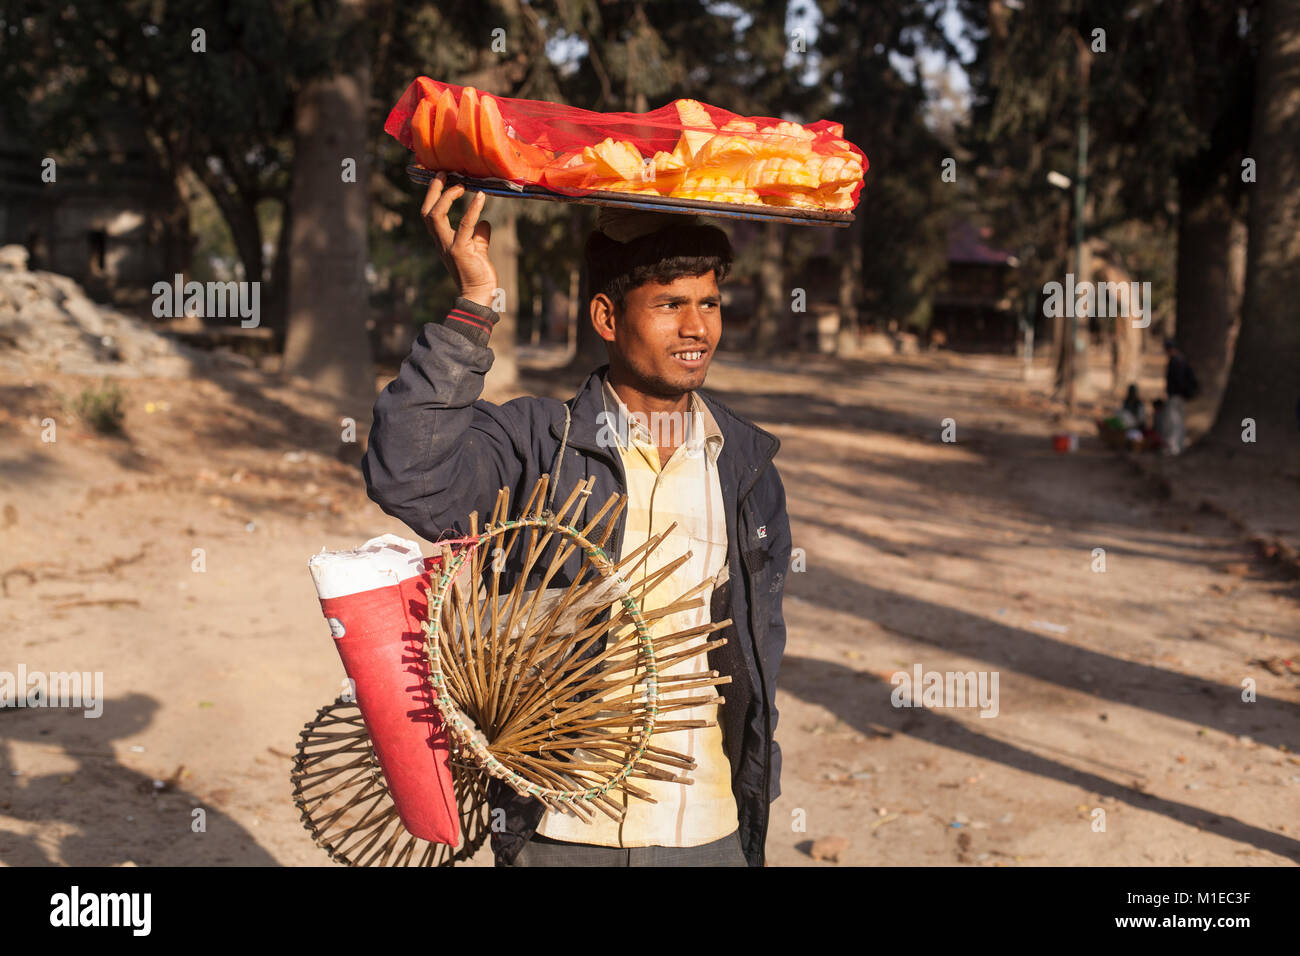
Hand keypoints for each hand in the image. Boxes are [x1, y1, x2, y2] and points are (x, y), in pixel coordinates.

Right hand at [421, 173, 496, 307]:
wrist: (479, 295)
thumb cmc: (478, 274)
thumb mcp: (478, 250)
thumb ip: (479, 235)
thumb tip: (484, 222)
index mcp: (442, 241)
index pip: (430, 214)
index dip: (433, 195)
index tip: (442, 179)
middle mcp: (441, 242)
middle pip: (427, 212)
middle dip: (434, 191)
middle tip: (444, 174)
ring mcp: (448, 246)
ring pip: (436, 216)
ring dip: (447, 198)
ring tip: (461, 185)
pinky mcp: (460, 251)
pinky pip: (464, 226)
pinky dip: (472, 209)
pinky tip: (481, 197)